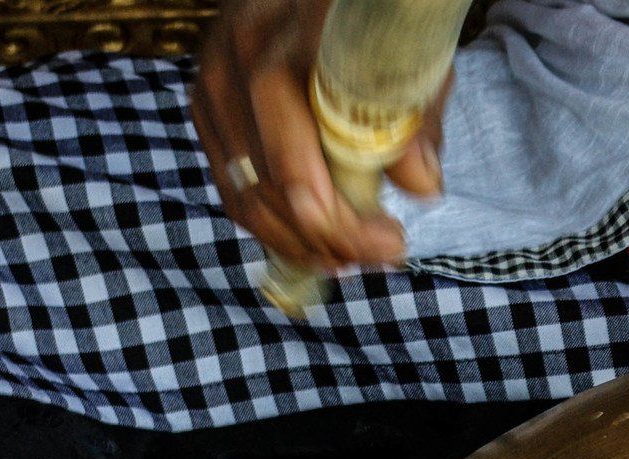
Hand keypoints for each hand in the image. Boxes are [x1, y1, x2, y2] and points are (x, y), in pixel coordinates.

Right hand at [190, 0, 448, 271]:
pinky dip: (274, 227)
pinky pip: (233, 189)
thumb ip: (416, 120)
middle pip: (273, 186)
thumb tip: (422, 186)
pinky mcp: (205, 109)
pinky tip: (316, 244)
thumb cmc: (370, 29)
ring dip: (302, 243)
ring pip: (246, 196)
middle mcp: (240, 61)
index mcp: (294, 43)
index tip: (394, 241)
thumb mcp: (411, 60)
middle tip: (381, 256)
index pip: (298, 156)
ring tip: (351, 257)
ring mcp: (214, 85)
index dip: (343, 219)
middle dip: (331, 239)